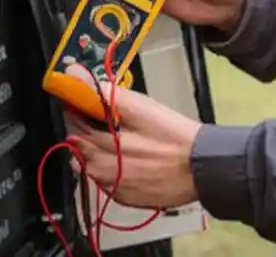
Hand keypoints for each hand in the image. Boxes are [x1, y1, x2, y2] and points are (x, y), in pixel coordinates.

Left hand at [63, 66, 202, 209]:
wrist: (200, 167)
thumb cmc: (171, 135)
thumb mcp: (141, 107)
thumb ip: (107, 94)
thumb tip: (77, 75)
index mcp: (101, 147)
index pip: (74, 127)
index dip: (76, 113)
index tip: (82, 103)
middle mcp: (101, 172)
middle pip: (79, 151)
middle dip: (84, 134)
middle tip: (100, 121)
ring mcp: (113, 188)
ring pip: (92, 169)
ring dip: (95, 154)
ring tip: (114, 142)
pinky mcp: (127, 199)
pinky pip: (107, 183)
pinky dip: (110, 171)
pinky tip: (125, 162)